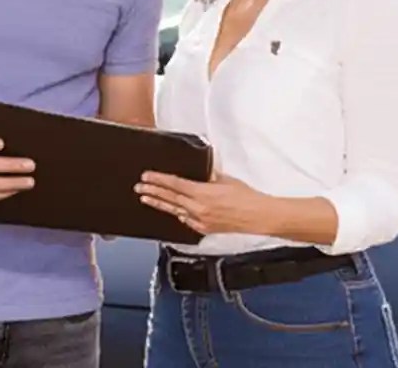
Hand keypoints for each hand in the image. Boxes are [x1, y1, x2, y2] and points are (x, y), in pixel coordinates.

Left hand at [135, 171, 274, 235]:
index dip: (159, 180)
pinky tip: (171, 211)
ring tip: (146, 199)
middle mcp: (198, 208)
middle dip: (152, 192)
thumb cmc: (247, 197)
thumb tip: (202, 169)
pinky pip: (186, 221)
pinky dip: (177, 215)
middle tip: (139, 187)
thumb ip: (210, 175)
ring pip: (174, 211)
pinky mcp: (205, 229)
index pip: (174, 184)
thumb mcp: (226, 179)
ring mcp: (200, 220)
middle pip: (170, 198)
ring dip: (159, 204)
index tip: (147, 176)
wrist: (258, 216)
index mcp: (202, 193)